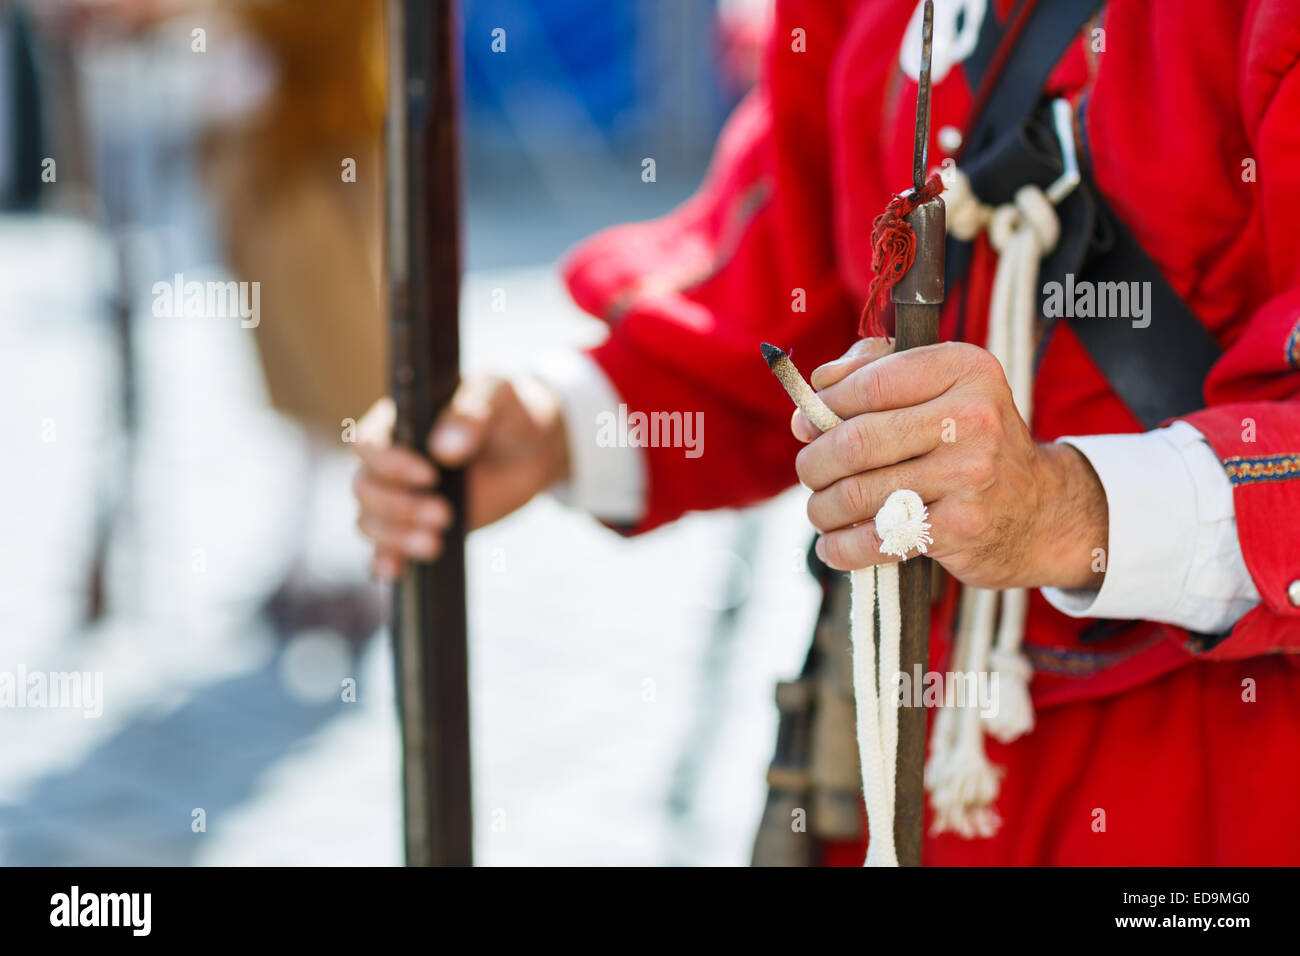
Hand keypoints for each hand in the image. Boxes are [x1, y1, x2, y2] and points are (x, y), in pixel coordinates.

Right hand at [352, 376, 569, 580]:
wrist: (535, 450)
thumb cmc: (510, 412)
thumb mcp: (498, 398)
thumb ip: (471, 413)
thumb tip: (443, 448)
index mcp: (400, 420)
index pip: (368, 444)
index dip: (390, 464)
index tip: (430, 476)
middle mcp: (391, 459)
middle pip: (364, 488)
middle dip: (399, 508)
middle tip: (444, 515)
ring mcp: (402, 495)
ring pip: (369, 521)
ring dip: (396, 537)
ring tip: (436, 544)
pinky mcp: (416, 526)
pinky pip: (385, 548)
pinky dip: (385, 561)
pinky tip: (396, 573)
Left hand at [792, 338, 1107, 589]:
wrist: (1046, 511)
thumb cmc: (974, 441)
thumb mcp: (944, 387)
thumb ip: (877, 369)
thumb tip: (813, 390)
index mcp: (966, 369)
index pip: (872, 383)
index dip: (824, 406)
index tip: (806, 423)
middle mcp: (973, 417)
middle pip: (854, 442)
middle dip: (814, 462)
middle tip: (810, 472)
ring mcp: (970, 475)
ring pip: (857, 493)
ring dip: (822, 508)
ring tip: (821, 510)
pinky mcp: (962, 528)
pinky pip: (877, 540)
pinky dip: (842, 547)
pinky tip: (834, 545)